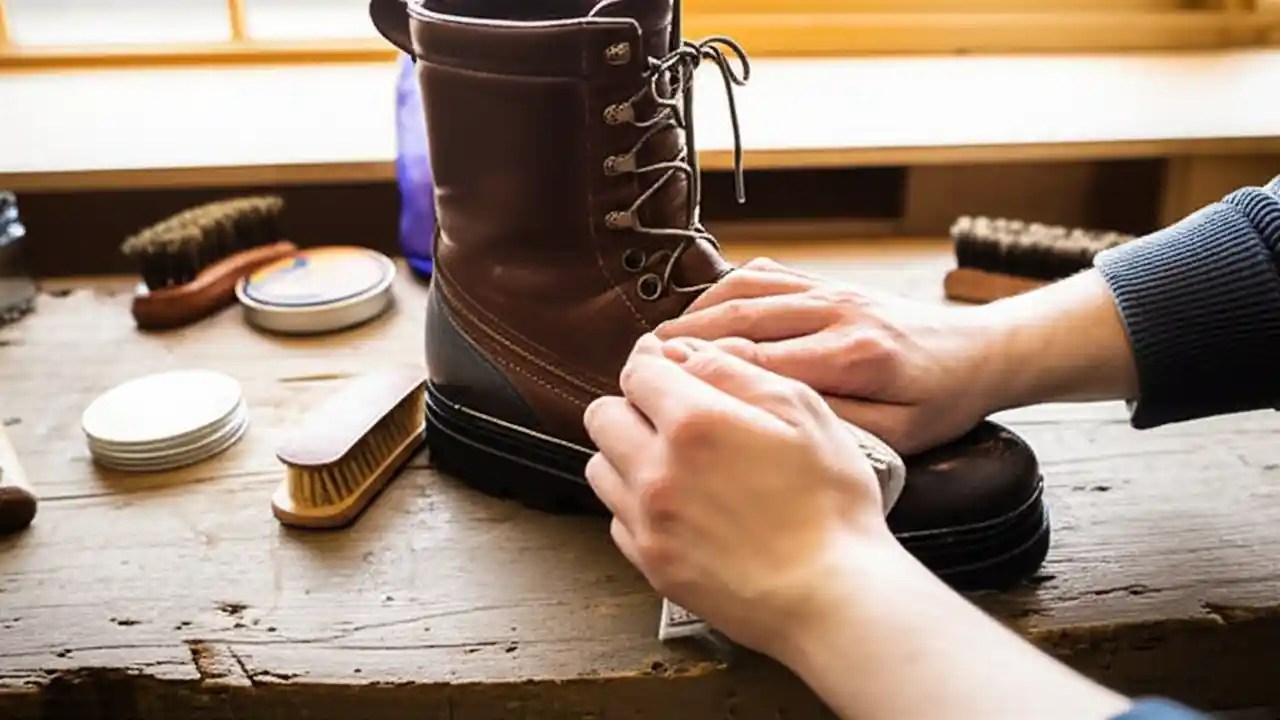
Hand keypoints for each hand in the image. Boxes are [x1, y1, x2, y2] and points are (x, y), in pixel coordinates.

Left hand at [583, 334, 895, 658]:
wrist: (833, 597)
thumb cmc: (829, 504)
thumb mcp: (801, 410)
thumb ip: (734, 370)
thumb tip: (684, 354)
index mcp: (694, 422)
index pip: (638, 371)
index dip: (654, 362)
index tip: (668, 367)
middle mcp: (657, 470)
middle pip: (604, 415)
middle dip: (633, 406)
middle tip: (673, 416)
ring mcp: (648, 521)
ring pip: (601, 466)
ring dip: (626, 454)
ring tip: (673, 463)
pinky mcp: (651, 564)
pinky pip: (617, 518)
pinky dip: (637, 505)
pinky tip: (679, 507)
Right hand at [654, 258, 1002, 453]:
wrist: (980, 353)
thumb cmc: (940, 402)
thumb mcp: (901, 433)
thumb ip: (838, 422)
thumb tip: (773, 415)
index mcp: (852, 357)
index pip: (760, 360)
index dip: (705, 373)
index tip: (662, 390)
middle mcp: (836, 313)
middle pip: (742, 317)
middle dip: (685, 340)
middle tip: (639, 364)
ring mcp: (831, 291)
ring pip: (747, 290)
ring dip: (696, 311)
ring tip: (657, 341)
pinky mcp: (829, 282)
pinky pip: (765, 274)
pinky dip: (724, 289)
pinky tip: (699, 312)